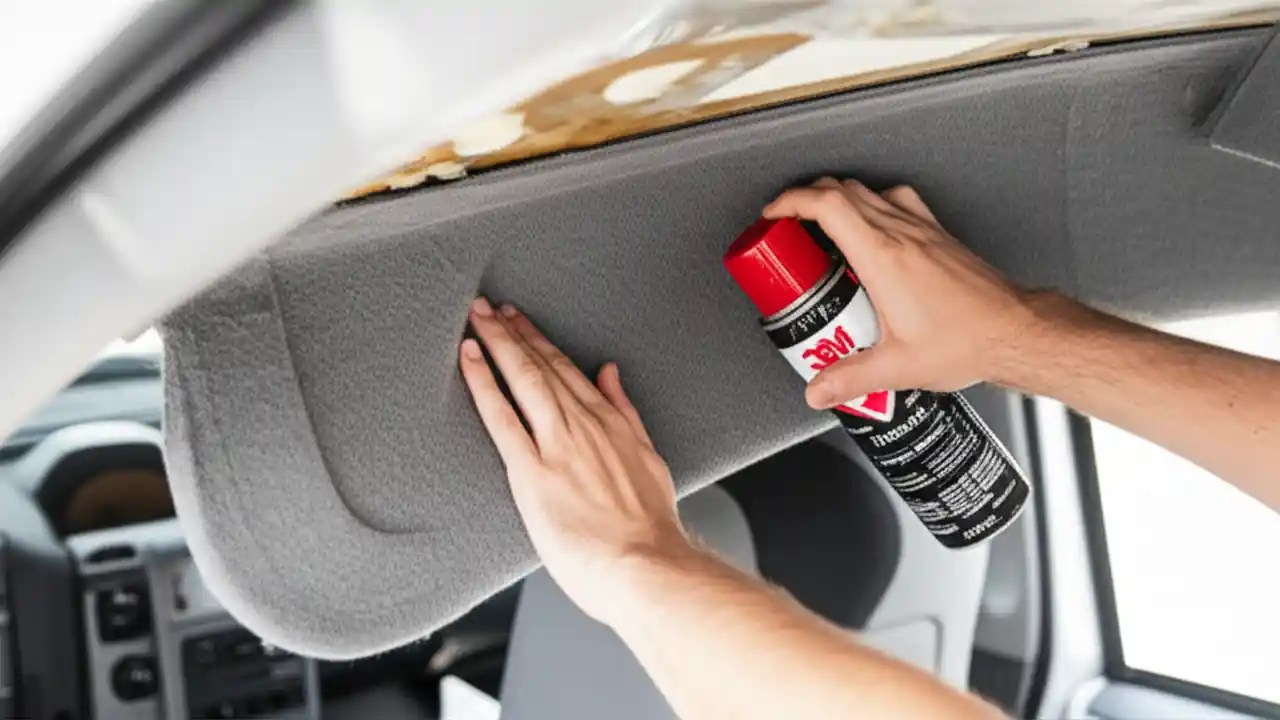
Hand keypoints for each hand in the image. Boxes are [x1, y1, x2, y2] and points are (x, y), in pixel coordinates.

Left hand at [458, 297, 693, 625]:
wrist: (648, 567)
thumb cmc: (650, 529)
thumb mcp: (650, 458)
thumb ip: (627, 414)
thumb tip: (612, 376)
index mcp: (611, 424)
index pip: (568, 369)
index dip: (539, 340)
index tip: (520, 320)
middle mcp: (583, 426)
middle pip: (541, 365)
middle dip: (512, 331)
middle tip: (488, 306)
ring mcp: (557, 446)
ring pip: (522, 378)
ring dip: (497, 342)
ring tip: (476, 317)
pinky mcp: (533, 474)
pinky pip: (501, 417)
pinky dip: (484, 383)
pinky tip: (470, 359)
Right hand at [763, 178, 1042, 408]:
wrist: (1016, 332)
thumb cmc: (968, 340)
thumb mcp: (896, 368)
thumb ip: (847, 379)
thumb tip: (816, 389)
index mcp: (884, 257)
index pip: (827, 205)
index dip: (791, 201)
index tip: (772, 216)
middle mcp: (902, 233)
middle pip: (842, 189)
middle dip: (805, 200)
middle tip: (789, 229)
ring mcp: (923, 229)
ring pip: (868, 191)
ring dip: (838, 200)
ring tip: (823, 232)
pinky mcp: (938, 235)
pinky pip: (897, 201)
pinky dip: (872, 205)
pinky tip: (870, 232)